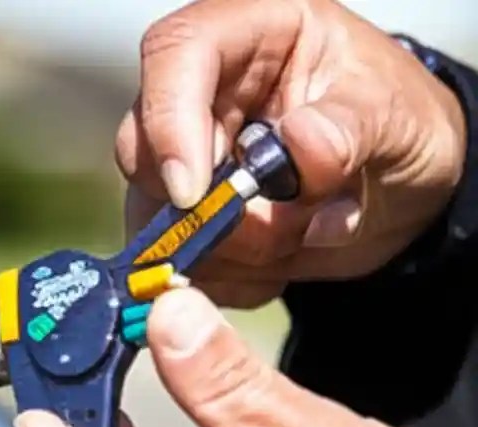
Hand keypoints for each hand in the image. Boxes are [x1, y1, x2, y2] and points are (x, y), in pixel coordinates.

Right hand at [116, 0, 467, 308]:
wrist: (400, 184)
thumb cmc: (398, 124)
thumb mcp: (396, 118)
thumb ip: (351, 128)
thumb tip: (300, 144)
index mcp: (250, 34)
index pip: (177, 54)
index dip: (170, 120)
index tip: (193, 192)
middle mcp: (200, 91)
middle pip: (141, 146)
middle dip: (204, 208)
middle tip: (280, 228)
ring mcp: (181, 156)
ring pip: (152, 215)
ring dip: (226, 249)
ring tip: (299, 237)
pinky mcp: (180, 213)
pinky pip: (174, 261)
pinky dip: (229, 277)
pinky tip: (281, 259)